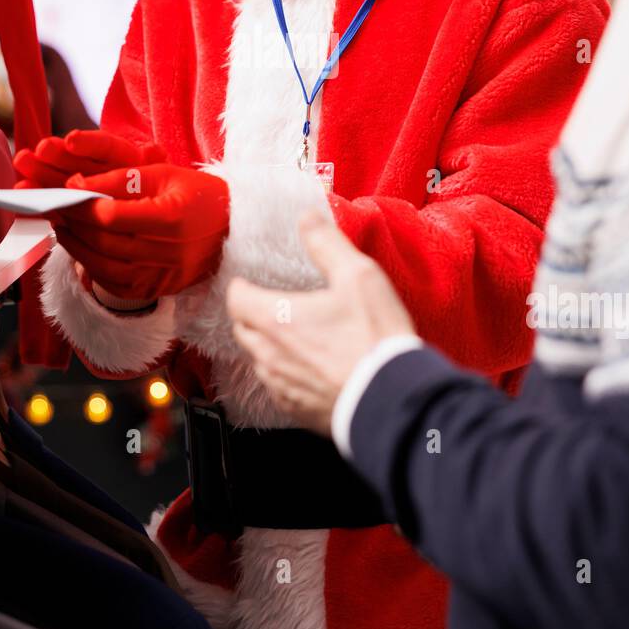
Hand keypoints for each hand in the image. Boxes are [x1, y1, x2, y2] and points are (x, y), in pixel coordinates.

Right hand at [13, 128, 166, 188]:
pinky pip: (58, 196)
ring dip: (43, 170)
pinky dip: (42, 193)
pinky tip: (24, 186)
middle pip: (81, 159)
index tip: (71, 140)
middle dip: (58, 155)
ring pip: (65, 175)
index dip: (90, 143)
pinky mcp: (80, 201)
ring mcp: (93, 184)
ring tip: (23, 163)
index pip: (110, 147)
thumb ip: (149, 169)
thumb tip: (153, 149)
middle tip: (37, 152)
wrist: (165, 231)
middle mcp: (109, 169)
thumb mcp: (160, 184)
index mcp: (132, 161)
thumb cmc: (164, 200)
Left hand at [50, 163, 229, 302]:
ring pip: (103, 266)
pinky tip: (82, 248)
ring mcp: (162, 276)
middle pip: (104, 242)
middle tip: (55, 206)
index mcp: (172, 218)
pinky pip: (113, 284)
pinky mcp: (156, 290)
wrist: (233, 229)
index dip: (83, 205)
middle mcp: (168, 253)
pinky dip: (91, 266)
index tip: (66, 191)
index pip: (113, 216)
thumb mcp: (164, 174)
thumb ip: (120, 178)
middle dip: (73, 224)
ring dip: (76, 246)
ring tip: (63, 225)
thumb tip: (77, 184)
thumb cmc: (198, 194)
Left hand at [227, 209, 416, 434]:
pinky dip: (285, 373)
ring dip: (267, 345)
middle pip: (242, 329)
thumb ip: (326, 244)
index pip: (235, 298)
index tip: (250, 281)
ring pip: (258, 361)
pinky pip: (278, 388)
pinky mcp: (297, 411)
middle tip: (268, 303)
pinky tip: (308, 367)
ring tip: (290, 335)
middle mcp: (269, 355)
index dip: (240, 286)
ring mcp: (281, 386)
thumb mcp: (357, 276)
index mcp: (275, 319)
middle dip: (250, 314)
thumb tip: (307, 218)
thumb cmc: (374, 338)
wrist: (393, 399)